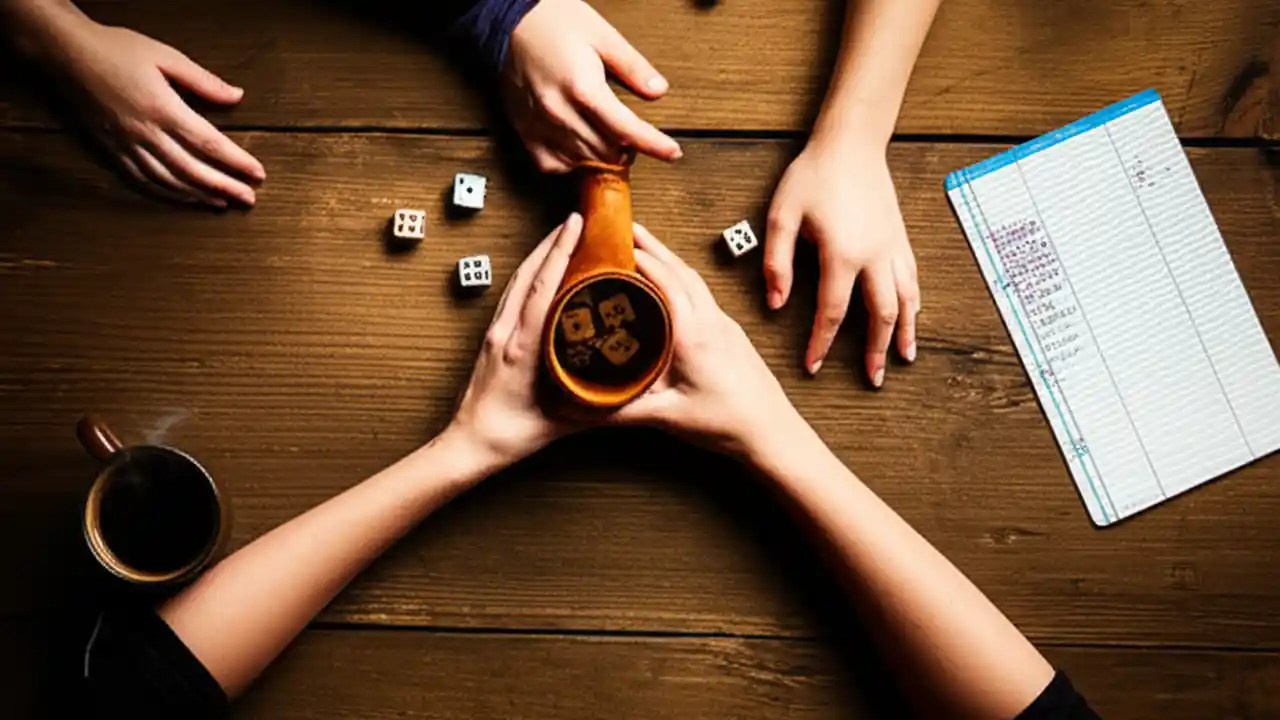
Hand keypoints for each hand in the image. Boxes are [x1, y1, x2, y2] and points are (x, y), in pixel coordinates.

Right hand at [46, 18, 263, 206]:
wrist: (64, 54)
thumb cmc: (115, 49)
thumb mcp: (165, 56)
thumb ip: (203, 81)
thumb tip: (237, 96)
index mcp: (163, 109)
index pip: (209, 143)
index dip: (236, 162)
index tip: (258, 175)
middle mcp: (145, 133)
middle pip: (192, 170)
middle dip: (224, 187)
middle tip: (249, 200)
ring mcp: (126, 145)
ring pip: (168, 181)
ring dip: (198, 195)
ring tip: (222, 202)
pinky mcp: (110, 150)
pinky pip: (142, 180)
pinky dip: (166, 193)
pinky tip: (183, 198)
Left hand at [446, 214, 583, 465]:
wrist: (469, 444)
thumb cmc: (511, 435)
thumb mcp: (561, 421)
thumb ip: (594, 402)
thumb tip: (630, 388)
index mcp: (522, 346)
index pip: (543, 286)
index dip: (560, 251)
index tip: (575, 223)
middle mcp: (505, 332)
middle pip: (527, 273)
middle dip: (551, 243)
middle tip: (576, 221)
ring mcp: (495, 333)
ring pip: (517, 282)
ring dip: (539, 256)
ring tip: (563, 239)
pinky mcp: (492, 339)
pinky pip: (512, 297)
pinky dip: (529, 277)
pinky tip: (543, 275)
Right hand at [502, 0, 680, 172]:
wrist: (507, 21)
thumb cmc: (553, 22)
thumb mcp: (603, 35)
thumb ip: (632, 67)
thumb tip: (657, 91)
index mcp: (583, 88)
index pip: (627, 130)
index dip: (655, 145)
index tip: (672, 153)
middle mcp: (560, 113)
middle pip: (607, 152)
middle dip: (627, 148)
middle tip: (631, 134)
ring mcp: (540, 126)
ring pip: (583, 161)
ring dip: (602, 155)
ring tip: (607, 136)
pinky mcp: (524, 132)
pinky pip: (553, 165)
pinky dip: (571, 162)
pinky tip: (578, 146)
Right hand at [615, 225, 800, 456]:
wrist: (772, 432)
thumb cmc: (726, 424)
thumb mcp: (667, 417)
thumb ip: (621, 409)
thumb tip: (578, 405)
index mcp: (693, 334)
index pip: (664, 280)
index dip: (638, 258)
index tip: (612, 242)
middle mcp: (711, 320)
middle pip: (678, 269)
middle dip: (650, 245)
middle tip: (621, 228)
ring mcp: (724, 323)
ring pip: (693, 278)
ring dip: (667, 257)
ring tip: (642, 244)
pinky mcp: (731, 332)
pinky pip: (702, 292)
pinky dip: (681, 276)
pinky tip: (670, 282)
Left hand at [765, 136, 919, 386]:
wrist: (851, 143)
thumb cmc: (813, 176)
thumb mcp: (782, 216)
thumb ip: (776, 263)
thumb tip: (776, 303)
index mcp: (843, 254)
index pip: (833, 312)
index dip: (822, 343)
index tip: (813, 366)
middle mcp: (875, 256)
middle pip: (881, 316)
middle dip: (877, 351)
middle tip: (874, 379)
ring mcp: (893, 248)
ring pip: (906, 300)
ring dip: (904, 332)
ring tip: (903, 358)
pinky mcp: (900, 238)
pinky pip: (912, 280)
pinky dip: (913, 305)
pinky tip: (911, 317)